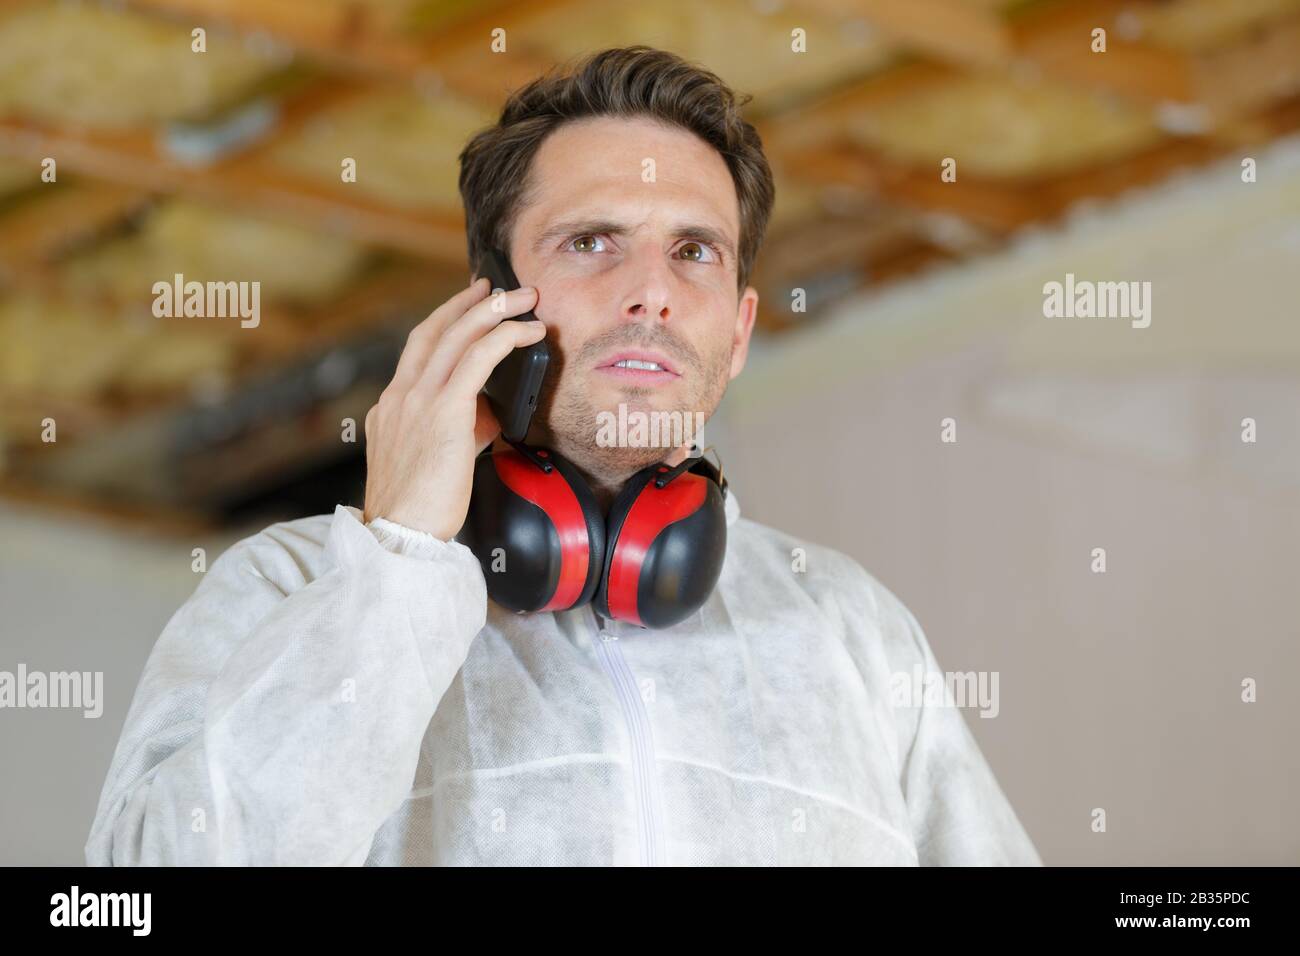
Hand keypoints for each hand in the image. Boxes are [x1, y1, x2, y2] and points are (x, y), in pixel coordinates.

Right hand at [362, 277, 545, 539]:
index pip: (420, 348)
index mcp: (391, 406)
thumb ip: (457, 428)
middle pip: (436, 330)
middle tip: (498, 286)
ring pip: (458, 335)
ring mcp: (417, 400)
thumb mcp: (433, 458)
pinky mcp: (443, 411)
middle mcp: (400, 396)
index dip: (446, 319)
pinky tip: (527, 332)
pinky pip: (477, 359)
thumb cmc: (421, 509)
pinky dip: (505, 337)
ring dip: (495, 310)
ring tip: (525, 299)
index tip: (469, 303)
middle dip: (471, 302)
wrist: (401, 535)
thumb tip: (489, 412)